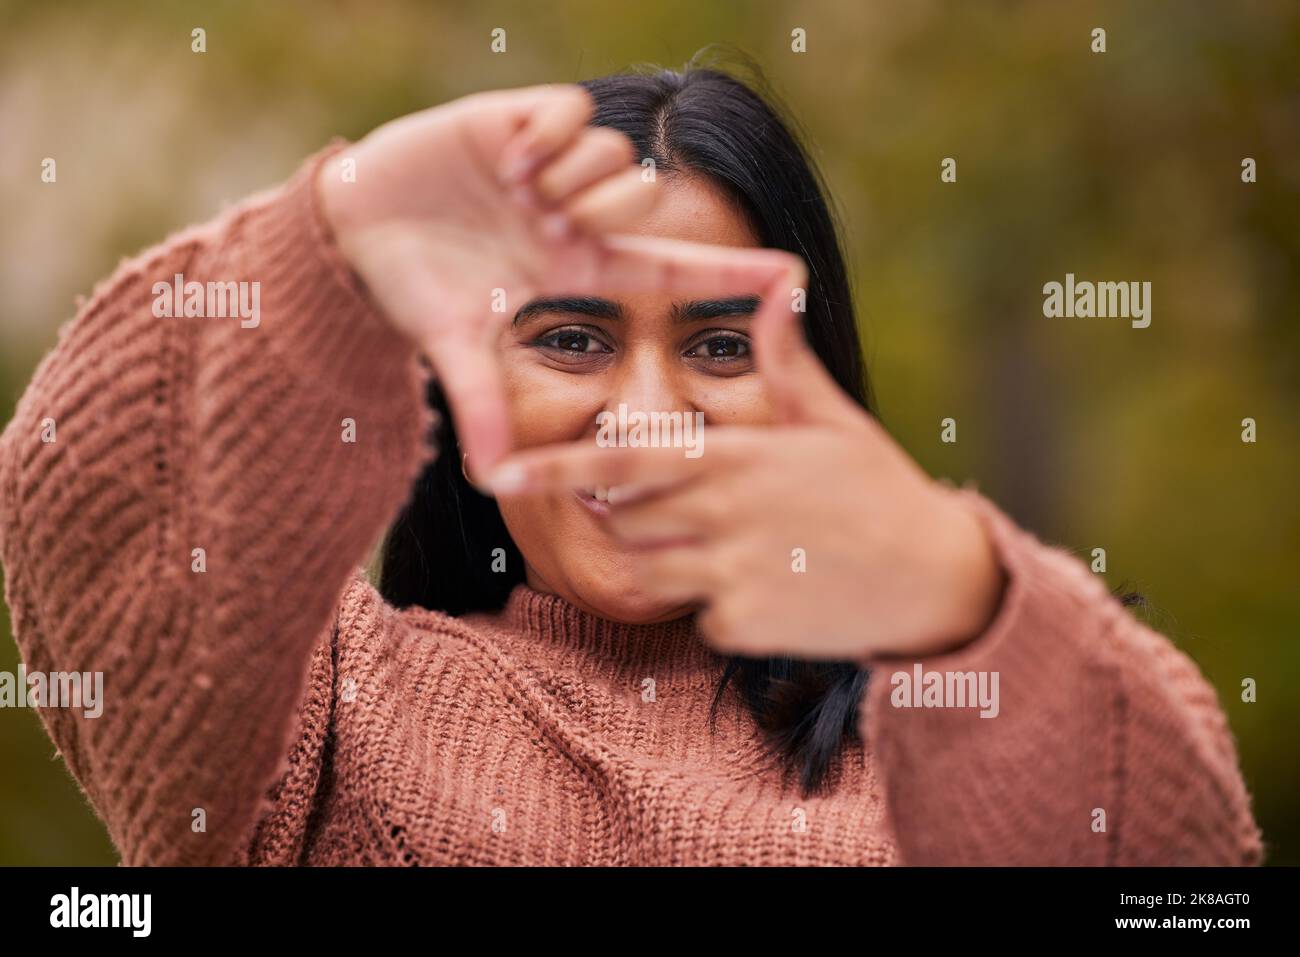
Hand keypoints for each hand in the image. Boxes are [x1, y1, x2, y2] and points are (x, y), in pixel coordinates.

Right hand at [316, 84, 796, 476]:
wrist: (352, 230)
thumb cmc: (410, 287)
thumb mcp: (452, 347)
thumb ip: (481, 405)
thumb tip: (491, 482)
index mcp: (575, 268)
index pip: (668, 268)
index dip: (729, 271)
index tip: (792, 275)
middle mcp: (572, 216)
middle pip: (642, 197)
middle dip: (613, 207)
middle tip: (556, 222)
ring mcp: (548, 167)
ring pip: (614, 156)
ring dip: (574, 176)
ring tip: (520, 193)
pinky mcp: (516, 121)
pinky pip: (571, 111)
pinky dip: (548, 135)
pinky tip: (508, 163)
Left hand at [487, 288, 1006, 660]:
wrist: (935, 580)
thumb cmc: (880, 491)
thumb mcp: (835, 421)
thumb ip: (787, 362)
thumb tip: (777, 286)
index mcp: (732, 457)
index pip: (621, 463)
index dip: (554, 470)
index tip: (497, 474)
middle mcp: (720, 514)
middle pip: (625, 521)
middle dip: (636, 517)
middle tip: (695, 511)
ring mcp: (729, 573)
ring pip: (649, 573)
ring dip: (672, 563)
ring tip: (738, 548)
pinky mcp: (742, 624)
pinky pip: (697, 617)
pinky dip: (719, 608)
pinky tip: (774, 588)